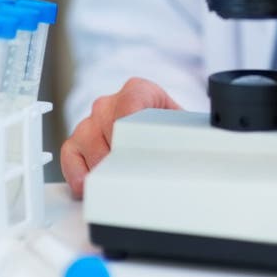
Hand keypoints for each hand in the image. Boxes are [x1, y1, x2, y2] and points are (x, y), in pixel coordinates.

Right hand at [61, 78, 180, 199]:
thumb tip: (207, 144)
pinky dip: (77, 172)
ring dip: (100, 165)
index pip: (130, 103)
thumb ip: (185, 130)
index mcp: (139, 91)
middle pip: (107, 124)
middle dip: (118, 152)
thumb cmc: (168, 130)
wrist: (157, 133)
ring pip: (87, 140)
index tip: (136, 151)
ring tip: (115, 181)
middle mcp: (111, 102)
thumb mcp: (180, 125)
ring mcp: (91, 121)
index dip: (131, 130)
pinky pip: (70, 154)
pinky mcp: (77, 141)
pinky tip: (88, 186)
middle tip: (132, 172)